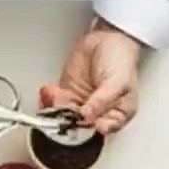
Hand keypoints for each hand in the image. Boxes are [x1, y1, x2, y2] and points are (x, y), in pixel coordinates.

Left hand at [40, 16, 143, 133]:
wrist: (106, 39)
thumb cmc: (120, 60)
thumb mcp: (117, 81)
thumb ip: (102, 100)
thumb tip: (88, 116)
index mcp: (117, 114)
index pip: (104, 129)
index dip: (92, 129)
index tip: (85, 120)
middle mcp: (98, 113)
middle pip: (81, 127)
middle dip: (68, 120)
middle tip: (64, 110)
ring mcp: (81, 105)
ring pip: (64, 117)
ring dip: (55, 110)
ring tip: (56, 96)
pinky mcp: (68, 95)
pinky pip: (55, 104)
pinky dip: (48, 99)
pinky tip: (49, 91)